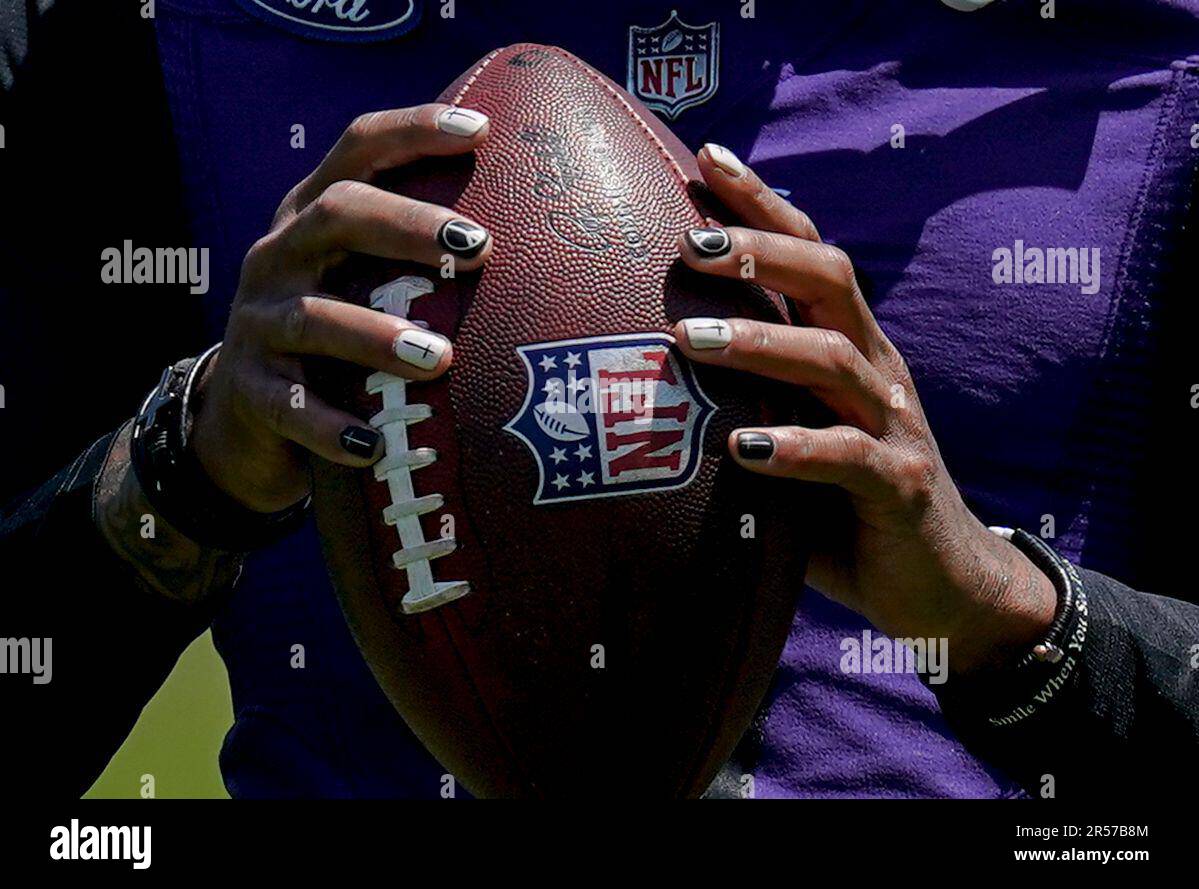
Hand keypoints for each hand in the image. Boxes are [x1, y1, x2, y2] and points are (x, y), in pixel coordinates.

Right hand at [192, 104, 492, 511]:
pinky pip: (288, 407)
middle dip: (407, 225)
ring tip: (440, 358)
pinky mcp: (250, 390)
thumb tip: (541, 251)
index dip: (413, 132)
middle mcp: (279, 256)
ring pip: (311, 317)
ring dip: (376, 335)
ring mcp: (257, 322)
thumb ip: (418, 260)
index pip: (357, 150)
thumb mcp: (363, 286)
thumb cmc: (335, 341)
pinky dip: (330, 426)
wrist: (243, 419)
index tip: (481, 130)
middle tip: (479, 248)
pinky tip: (373, 446)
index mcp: (312, 217)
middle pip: (335, 215)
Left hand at [673, 145, 1055, 672]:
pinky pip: (849, 459)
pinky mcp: (901, 488)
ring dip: (759, 345)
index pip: (808, 255)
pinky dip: (795, 449)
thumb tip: (643, 380)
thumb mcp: (794, 438)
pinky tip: (743, 449)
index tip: (707, 158)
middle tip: (687, 244)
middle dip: (758, 253)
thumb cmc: (845, 506)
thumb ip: (744, 403)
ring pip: (832, 361)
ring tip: (689, 341)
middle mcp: (876, 372)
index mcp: (849, 348)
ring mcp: (894, 426)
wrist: (939, 584)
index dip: (764, 204)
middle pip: (829, 282)